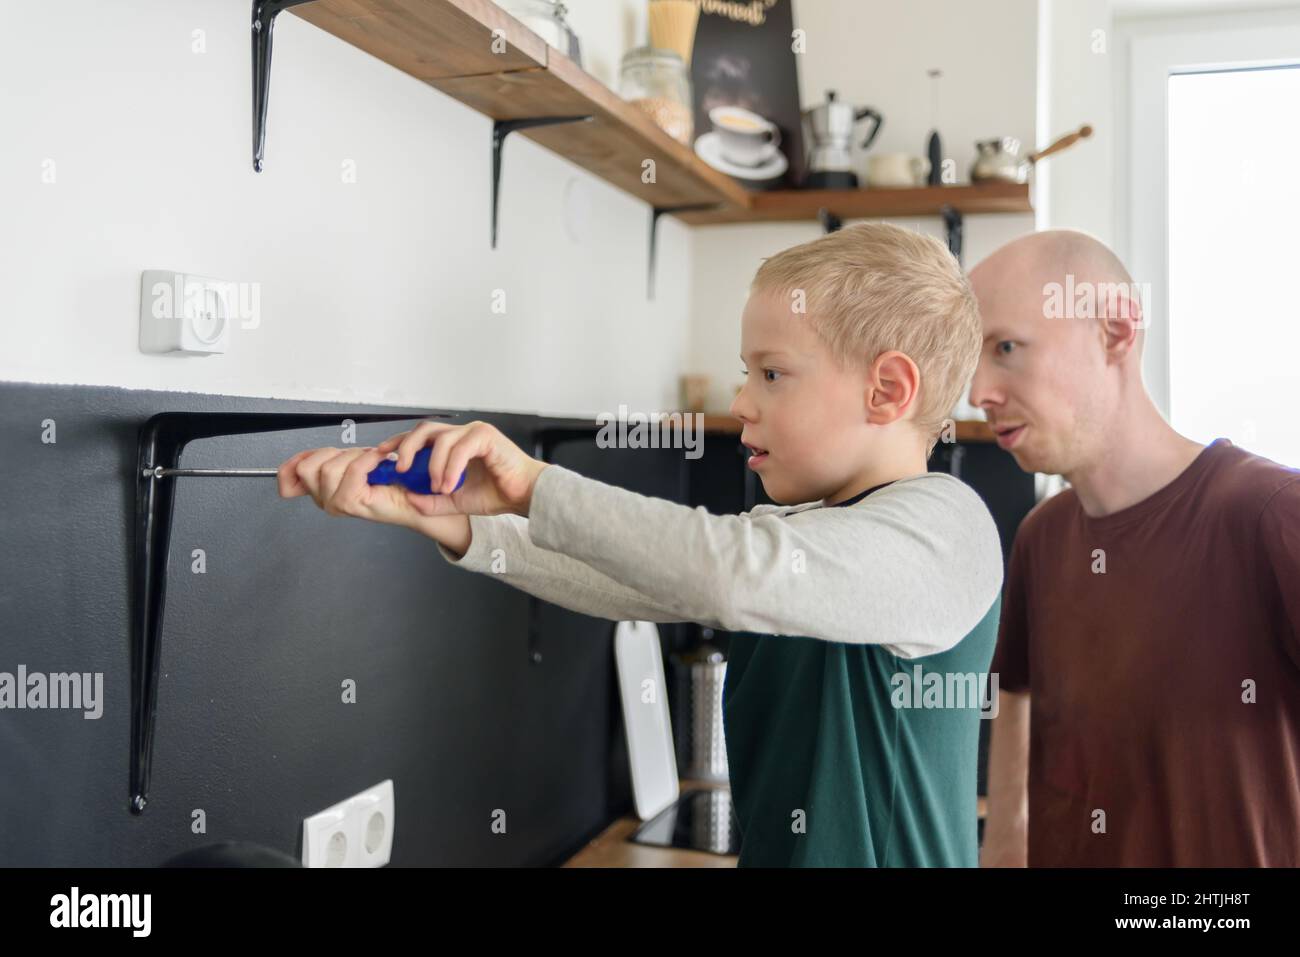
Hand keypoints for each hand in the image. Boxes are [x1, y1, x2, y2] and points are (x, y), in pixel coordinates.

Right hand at [276, 445, 428, 528]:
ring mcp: (335, 504)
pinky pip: (352, 470)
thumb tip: (300, 459)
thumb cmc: (388, 479)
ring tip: (372, 462)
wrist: (413, 497)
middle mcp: (324, 500)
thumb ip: (325, 460)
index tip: (314, 454)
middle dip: (334, 453)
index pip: (287, 476)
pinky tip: (379, 461)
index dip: (294, 461)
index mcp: (320, 491)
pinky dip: (368, 460)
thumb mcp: (350, 462)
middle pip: (307, 467)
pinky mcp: (350, 502)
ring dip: (354, 456)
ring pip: (329, 468)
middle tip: (357, 457)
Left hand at [373, 419, 547, 518]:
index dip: (399, 444)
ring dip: (433, 466)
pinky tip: (451, 484)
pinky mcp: (486, 436)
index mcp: (454, 445)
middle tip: (400, 469)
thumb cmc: (498, 492)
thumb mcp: (456, 501)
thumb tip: (410, 499)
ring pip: (441, 439)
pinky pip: (460, 448)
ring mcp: (474, 432)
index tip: (382, 455)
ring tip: (439, 488)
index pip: (420, 437)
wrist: (525, 495)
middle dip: (407, 448)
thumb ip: (433, 500)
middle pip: (424, 430)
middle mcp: (462, 434)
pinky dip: (451, 467)